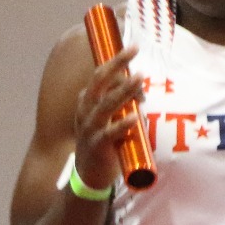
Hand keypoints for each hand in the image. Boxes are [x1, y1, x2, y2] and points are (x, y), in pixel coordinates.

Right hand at [71, 43, 143, 189]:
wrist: (88, 176)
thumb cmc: (102, 143)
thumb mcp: (107, 119)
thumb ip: (119, 103)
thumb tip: (138, 88)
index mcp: (87, 102)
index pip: (100, 76)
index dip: (117, 63)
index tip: (132, 48)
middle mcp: (85, 111)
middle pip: (99, 81)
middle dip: (116, 63)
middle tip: (133, 49)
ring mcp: (90, 128)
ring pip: (106, 105)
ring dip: (123, 90)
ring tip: (138, 78)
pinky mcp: (97, 146)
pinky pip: (110, 133)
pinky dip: (122, 124)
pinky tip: (134, 116)